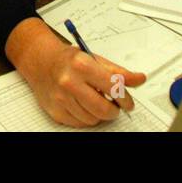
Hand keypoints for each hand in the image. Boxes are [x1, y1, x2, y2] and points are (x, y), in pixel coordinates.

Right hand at [6, 19, 146, 126]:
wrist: (41, 62)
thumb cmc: (69, 60)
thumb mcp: (94, 59)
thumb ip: (118, 71)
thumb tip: (139, 79)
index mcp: (83, 65)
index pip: (113, 87)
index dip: (125, 98)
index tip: (128, 102)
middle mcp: (70, 82)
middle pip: (103, 109)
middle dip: (115, 111)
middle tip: (116, 107)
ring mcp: (61, 98)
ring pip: (92, 119)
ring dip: (100, 114)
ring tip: (98, 103)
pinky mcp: (56, 111)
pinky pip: (80, 123)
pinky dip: (87, 118)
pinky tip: (85, 106)